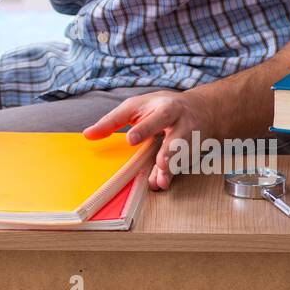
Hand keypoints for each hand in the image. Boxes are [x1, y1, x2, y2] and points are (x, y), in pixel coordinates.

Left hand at [82, 89, 210, 190]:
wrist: (201, 109)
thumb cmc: (159, 107)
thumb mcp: (135, 107)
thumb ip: (113, 121)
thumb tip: (88, 135)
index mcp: (165, 108)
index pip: (155, 117)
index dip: (143, 128)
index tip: (131, 139)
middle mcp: (181, 123)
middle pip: (177, 136)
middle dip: (169, 150)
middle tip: (161, 163)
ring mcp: (190, 139)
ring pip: (183, 156)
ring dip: (172, 169)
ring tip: (160, 181)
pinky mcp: (193, 152)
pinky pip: (183, 165)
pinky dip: (172, 175)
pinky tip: (161, 183)